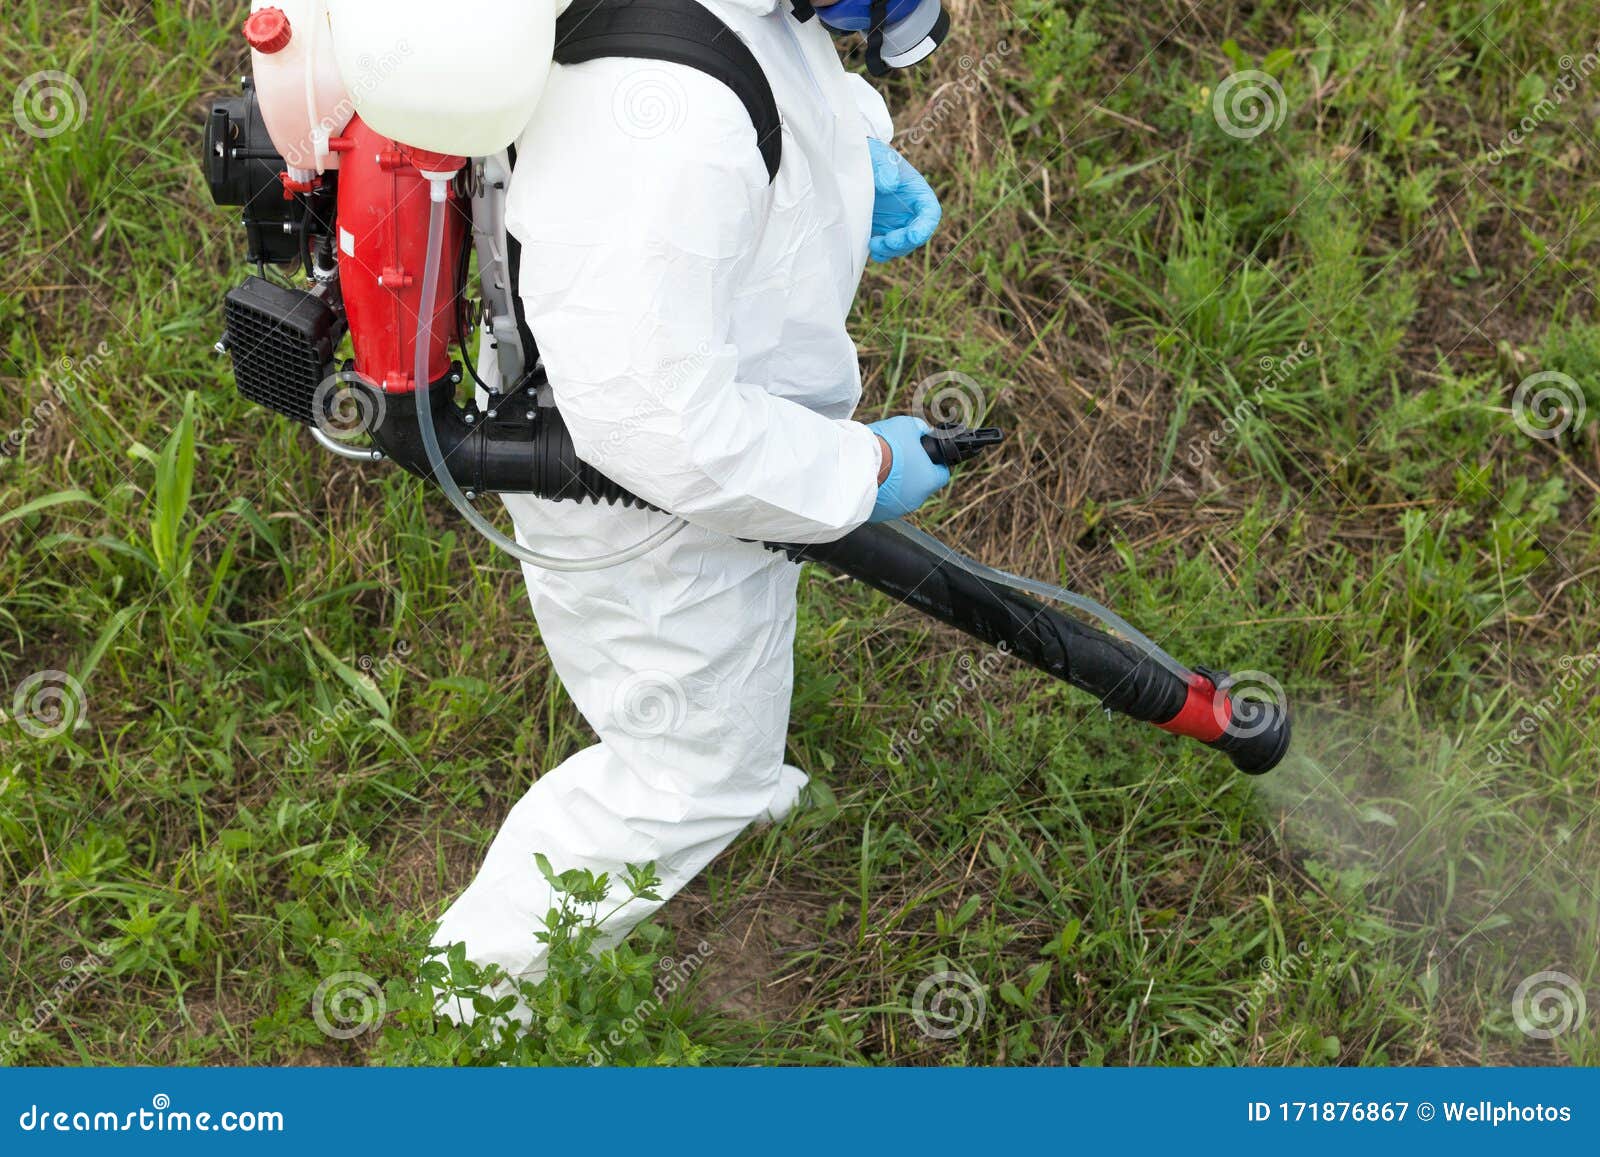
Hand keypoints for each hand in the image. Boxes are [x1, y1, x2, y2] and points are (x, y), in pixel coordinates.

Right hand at [867, 415, 950, 522]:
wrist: (855, 464)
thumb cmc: (884, 446)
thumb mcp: (907, 426)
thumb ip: (919, 429)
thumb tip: (922, 430)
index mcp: (929, 481)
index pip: (941, 474)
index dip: (934, 464)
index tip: (926, 457)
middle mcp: (916, 500)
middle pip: (919, 485)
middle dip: (911, 473)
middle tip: (897, 459)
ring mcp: (896, 510)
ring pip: (900, 495)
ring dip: (894, 484)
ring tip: (880, 469)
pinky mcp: (878, 515)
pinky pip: (882, 503)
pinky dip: (879, 493)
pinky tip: (870, 479)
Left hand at [868, 138, 940, 262]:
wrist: (853, 164)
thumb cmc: (872, 157)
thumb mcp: (877, 155)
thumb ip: (884, 167)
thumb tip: (890, 185)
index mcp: (918, 194)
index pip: (930, 214)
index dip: (924, 228)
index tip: (912, 236)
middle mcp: (910, 213)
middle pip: (917, 236)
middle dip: (903, 243)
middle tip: (886, 241)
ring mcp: (896, 224)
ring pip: (901, 247)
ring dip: (890, 251)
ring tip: (873, 244)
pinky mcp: (881, 232)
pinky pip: (885, 249)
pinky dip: (880, 253)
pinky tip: (870, 249)